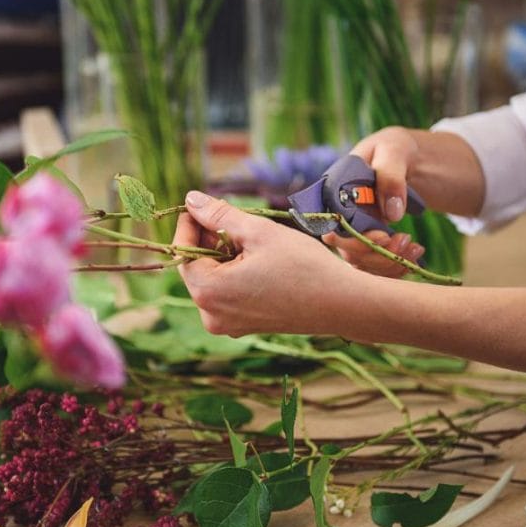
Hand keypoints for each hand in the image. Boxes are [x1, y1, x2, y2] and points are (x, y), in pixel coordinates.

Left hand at [174, 191, 357, 336]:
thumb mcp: (259, 232)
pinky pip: (227, 293)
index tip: (205, 204)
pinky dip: (236, 273)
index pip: (182, 250)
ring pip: (213, 278)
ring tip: (254, 241)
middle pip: (196, 265)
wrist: (343, 304)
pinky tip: (261, 261)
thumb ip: (219, 215)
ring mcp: (226, 325)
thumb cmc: (304, 267)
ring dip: (225, 254)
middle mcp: (210, 315)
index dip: (191, 223)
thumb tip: (191, 200)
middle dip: (211, 239)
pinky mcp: (243, 326)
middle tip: (237, 219)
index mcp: (208, 292)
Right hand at [323, 126, 425, 276]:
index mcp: (334, 190)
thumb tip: (391, 213)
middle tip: (406, 242)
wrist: (408, 159)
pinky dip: (394, 266)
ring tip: (415, 248)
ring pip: (360, 262)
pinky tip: (414, 254)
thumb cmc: (395, 148)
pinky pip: (373, 265)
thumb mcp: (394, 149)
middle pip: (344, 249)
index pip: (331, 224)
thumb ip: (390, 175)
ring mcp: (352, 231)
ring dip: (388, 262)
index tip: (384, 236)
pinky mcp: (368, 242)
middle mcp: (338, 214)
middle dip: (376, 253)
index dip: (353, 237)